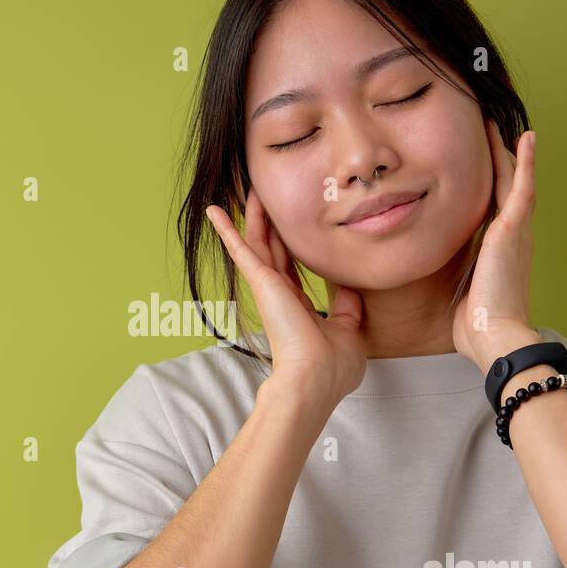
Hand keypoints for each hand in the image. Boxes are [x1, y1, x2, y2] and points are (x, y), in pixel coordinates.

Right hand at [205, 186, 366, 407]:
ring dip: (253, 215)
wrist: (315, 380)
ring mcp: (268, 288)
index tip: (290, 224)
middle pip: (272, 248)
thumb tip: (352, 287)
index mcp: (298, 306)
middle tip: (265, 193)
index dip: (289, 244)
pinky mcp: (261, 283)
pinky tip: (214, 211)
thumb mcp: (350, 331)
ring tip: (249, 188)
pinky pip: (242, 249)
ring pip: (258, 241)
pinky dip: (227, 230)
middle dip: (269, 221)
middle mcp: (279, 294)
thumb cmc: (331, 367)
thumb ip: (348, 307)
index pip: (291, 267)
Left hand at [452, 121, 543, 372]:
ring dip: (506, 151)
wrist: (496, 338)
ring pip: (512, 180)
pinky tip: (526, 137)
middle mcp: (514, 237)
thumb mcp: (462, 292)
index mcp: (501, 250)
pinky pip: (522, 188)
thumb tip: (437, 273)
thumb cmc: (478, 326)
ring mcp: (516, 232)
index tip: (481, 162)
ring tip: (496, 123)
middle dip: (498, 158)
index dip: (491, 181)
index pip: (496, 206)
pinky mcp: (513, 231)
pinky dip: (525, 162)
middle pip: (506, 186)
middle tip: (489, 129)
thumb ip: (456, 274)